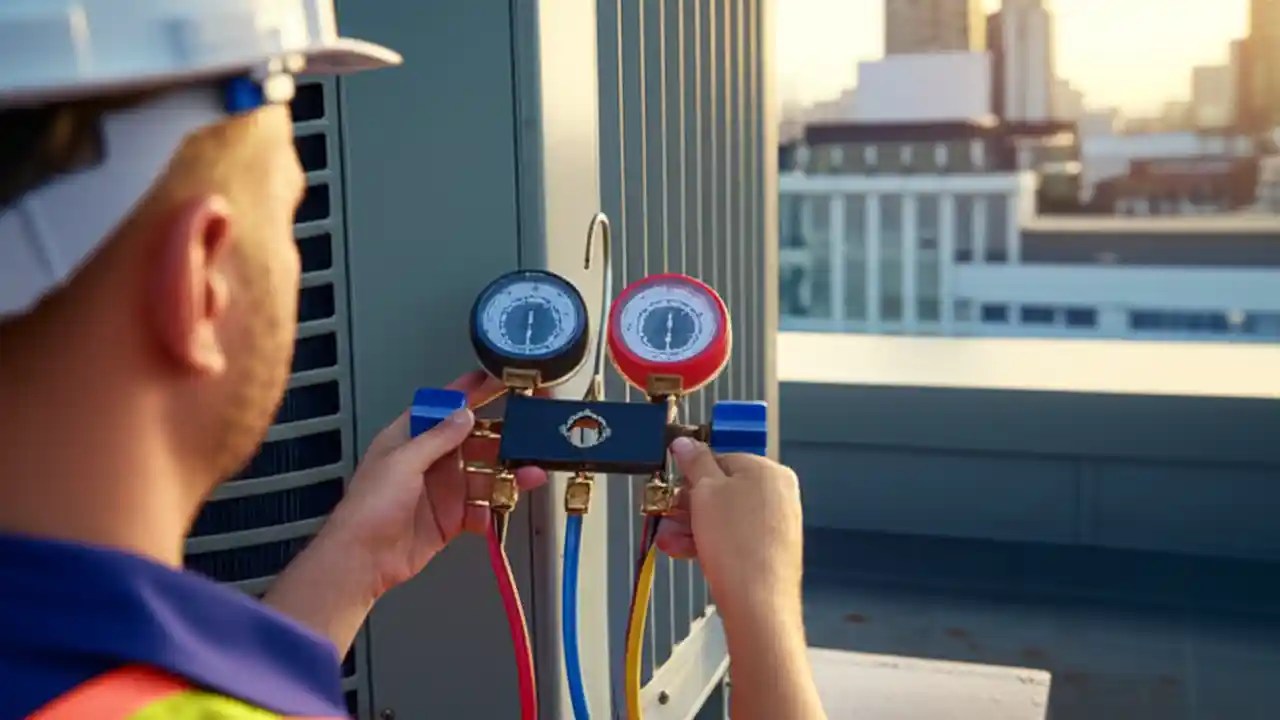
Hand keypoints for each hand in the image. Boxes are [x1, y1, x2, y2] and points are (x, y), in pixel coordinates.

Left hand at [322, 370, 547, 598]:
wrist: (363, 560)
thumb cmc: (369, 507)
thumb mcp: (402, 462)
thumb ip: (437, 437)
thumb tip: (464, 414)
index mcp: (411, 438)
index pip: (445, 408)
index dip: (471, 393)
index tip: (498, 381)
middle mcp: (430, 462)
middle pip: (474, 441)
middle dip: (502, 438)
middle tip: (529, 434)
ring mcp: (442, 491)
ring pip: (484, 475)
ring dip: (507, 474)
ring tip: (530, 474)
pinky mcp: (451, 519)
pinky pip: (480, 510)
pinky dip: (492, 509)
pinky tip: (501, 507)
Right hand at [655, 438, 803, 622]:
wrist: (757, 602)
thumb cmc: (737, 545)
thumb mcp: (705, 492)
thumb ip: (693, 462)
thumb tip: (685, 442)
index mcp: (768, 471)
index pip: (722, 458)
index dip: (691, 473)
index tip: (670, 485)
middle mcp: (776, 494)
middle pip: (721, 489)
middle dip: (687, 505)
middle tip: (665, 514)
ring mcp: (773, 524)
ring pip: (723, 516)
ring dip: (691, 526)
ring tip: (668, 539)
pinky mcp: (766, 550)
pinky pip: (732, 537)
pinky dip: (707, 541)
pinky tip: (684, 550)